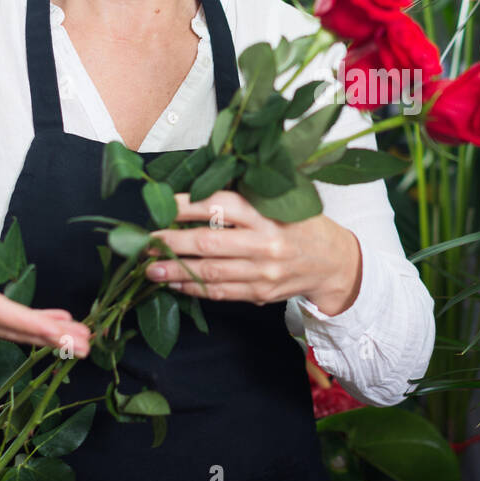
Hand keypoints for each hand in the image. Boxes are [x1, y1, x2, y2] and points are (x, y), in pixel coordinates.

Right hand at [0, 229, 90, 355]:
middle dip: (51, 338)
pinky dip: (35, 328)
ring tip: (85, 341)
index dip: (29, 323)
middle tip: (89, 345)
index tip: (61, 332)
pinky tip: (59, 326)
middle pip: (13, 329)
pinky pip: (9, 327)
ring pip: (14, 331)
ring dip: (50, 337)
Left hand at [145, 191, 362, 313]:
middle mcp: (265, 243)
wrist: (334, 262)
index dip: (190, 204)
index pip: (222, 205)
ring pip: (211, 273)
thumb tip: (199, 188)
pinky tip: (174, 283)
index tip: (164, 203)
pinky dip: (194, 289)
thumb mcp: (283, 201)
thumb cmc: (302, 224)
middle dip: (172, 243)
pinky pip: (221, 293)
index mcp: (269, 214)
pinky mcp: (261, 292)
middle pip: (210, 243)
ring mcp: (263, 272)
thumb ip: (248, 196)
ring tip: (150, 268)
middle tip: (145, 241)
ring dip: (176, 270)